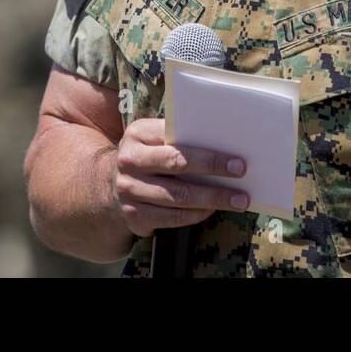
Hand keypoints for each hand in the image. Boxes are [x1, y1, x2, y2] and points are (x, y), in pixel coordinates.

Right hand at [111, 117, 248, 236]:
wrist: (109, 184)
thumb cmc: (146, 156)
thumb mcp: (152, 138)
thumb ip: (177, 136)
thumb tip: (224, 141)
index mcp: (137, 134)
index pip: (176, 138)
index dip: (207, 151)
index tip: (236, 159)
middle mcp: (130, 160)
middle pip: (177, 165)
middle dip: (213, 169)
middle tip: (241, 174)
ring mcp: (130, 190)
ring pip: (178, 196)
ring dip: (212, 198)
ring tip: (238, 200)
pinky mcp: (134, 215)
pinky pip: (172, 217)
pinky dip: (196, 214)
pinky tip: (212, 209)